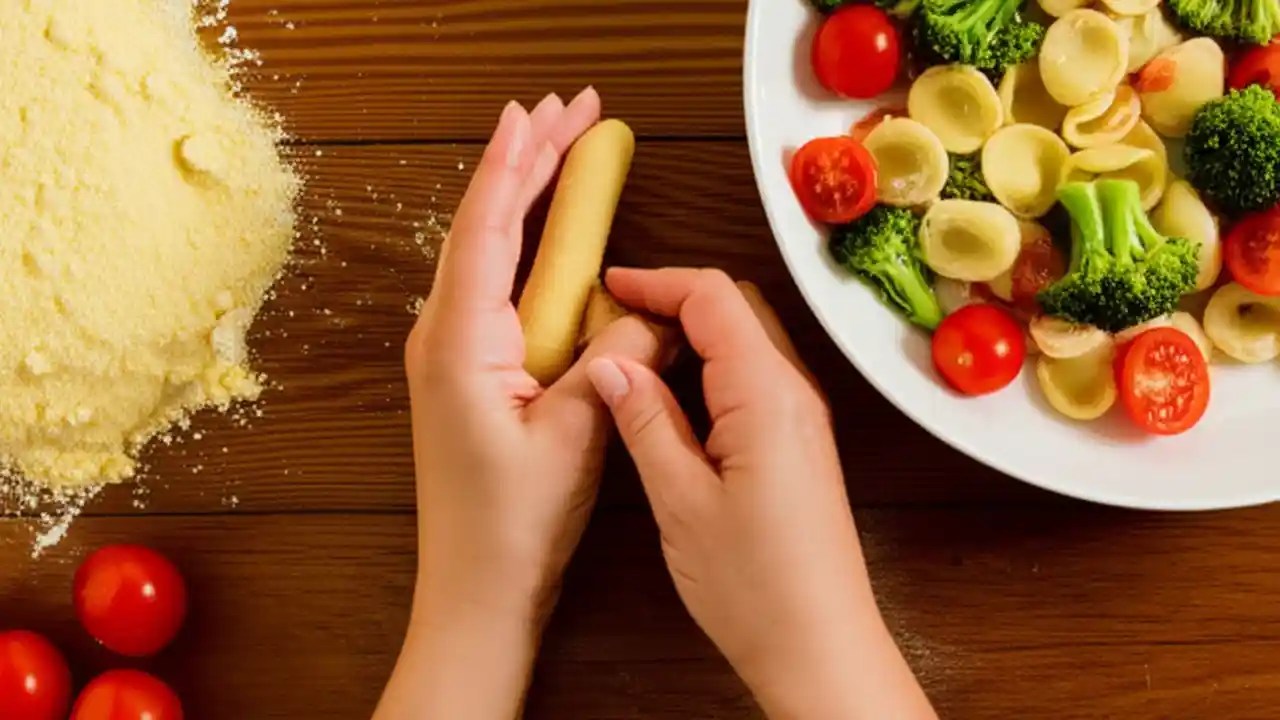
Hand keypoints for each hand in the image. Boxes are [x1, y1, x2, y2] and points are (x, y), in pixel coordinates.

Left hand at [374, 92, 666, 719]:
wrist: (476, 590)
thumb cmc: (514, 524)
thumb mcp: (578, 435)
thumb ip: (616, 359)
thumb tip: (656, 307)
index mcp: (458, 341)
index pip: (486, 227)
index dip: (516, 161)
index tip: (544, 111)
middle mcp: (442, 335)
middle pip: (483, 225)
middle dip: (525, 161)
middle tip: (572, 110)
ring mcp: (450, 352)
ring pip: (487, 252)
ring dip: (525, 196)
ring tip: (562, 146)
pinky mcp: (468, 371)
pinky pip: (496, 289)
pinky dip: (525, 246)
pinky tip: (547, 229)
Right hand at [586, 268, 936, 719]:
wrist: (819, 647)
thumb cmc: (755, 586)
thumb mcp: (680, 501)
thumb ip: (645, 421)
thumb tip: (612, 363)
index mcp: (767, 394)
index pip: (715, 297)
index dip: (657, 280)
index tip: (609, 288)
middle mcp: (795, 393)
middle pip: (736, 307)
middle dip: (675, 299)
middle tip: (616, 321)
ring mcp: (803, 418)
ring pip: (746, 340)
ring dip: (693, 334)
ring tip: (634, 356)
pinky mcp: (800, 444)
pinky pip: (754, 378)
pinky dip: (710, 368)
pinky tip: (672, 398)